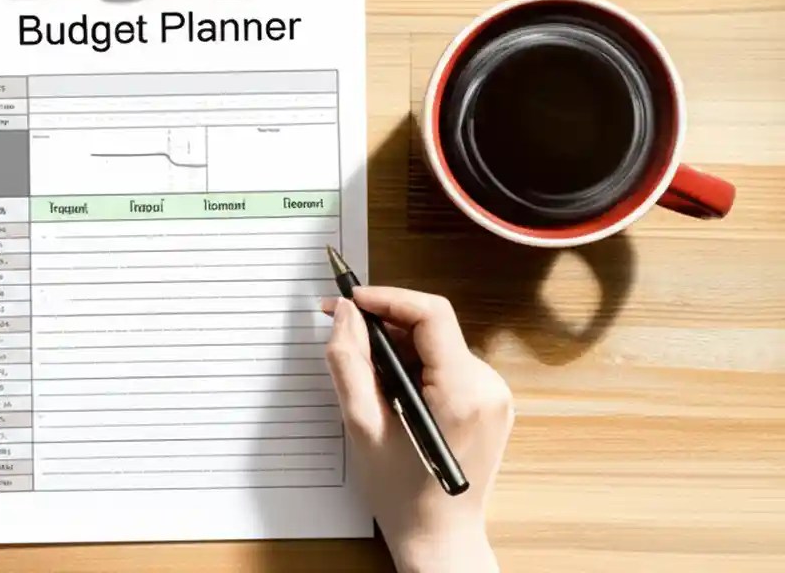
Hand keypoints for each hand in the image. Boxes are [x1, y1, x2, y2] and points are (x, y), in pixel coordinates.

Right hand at [323, 288, 513, 572]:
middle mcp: (488, 386)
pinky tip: (391, 392)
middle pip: (432, 328)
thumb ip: (349, 362)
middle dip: (385, 326)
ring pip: (437, 346)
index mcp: (462, 391)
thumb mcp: (362, 425)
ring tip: (366, 375)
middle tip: (342, 332)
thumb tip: (346, 315)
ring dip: (398, 349)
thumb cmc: (401, 493)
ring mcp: (494, 394)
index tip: (352, 301)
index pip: (431, 314)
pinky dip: (415, 366)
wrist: (439, 538)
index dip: (388, 298)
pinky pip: (446, 365)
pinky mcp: (489, 402)